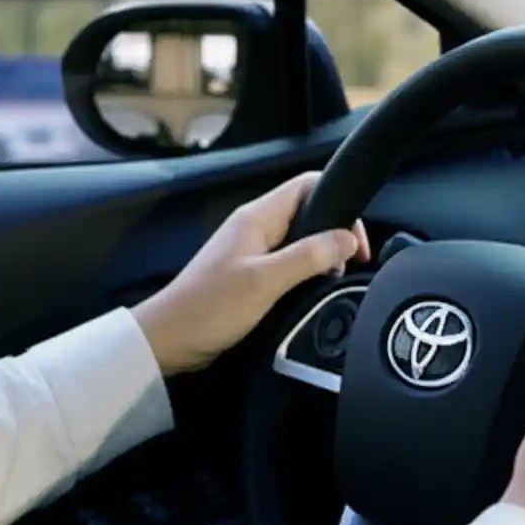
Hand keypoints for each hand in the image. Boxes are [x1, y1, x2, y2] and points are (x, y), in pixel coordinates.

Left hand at [133, 172, 370, 374]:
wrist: (169, 339)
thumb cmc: (212, 307)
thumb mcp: (266, 280)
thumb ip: (309, 256)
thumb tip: (348, 238)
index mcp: (257, 217)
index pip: (307, 185)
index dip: (339, 202)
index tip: (356, 240)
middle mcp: (254, 226)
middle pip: (307, 212)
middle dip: (334, 233)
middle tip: (349, 264)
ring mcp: (250, 250)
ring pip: (298, 239)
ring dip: (320, 255)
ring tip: (332, 279)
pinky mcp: (248, 273)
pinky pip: (286, 262)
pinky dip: (303, 271)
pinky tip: (310, 291)